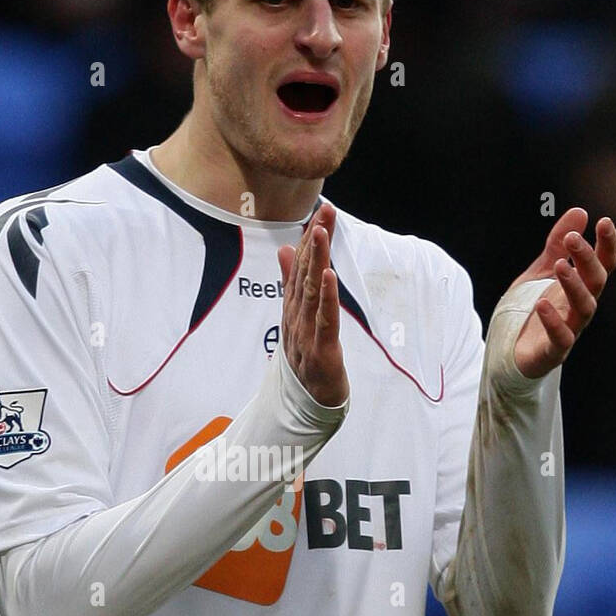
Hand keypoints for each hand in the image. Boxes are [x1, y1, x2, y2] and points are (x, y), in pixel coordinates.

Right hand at [278, 202, 349, 406]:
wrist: (311, 403)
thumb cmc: (306, 357)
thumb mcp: (297, 317)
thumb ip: (291, 282)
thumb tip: (285, 249)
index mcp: (293, 308)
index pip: (300, 268)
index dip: (309, 239)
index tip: (321, 212)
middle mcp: (296, 317)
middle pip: (305, 274)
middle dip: (314, 242)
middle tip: (324, 212)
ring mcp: (306, 333)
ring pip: (312, 292)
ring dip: (316, 261)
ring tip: (321, 234)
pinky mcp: (321, 351)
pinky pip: (324, 321)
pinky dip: (327, 298)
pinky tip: (330, 276)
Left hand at [511, 207, 615, 378]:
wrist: (512, 350)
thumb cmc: (532, 308)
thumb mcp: (542, 270)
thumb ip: (558, 244)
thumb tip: (580, 211)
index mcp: (582, 287)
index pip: (604, 263)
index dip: (607, 244)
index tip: (604, 221)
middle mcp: (581, 307)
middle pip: (596, 281)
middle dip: (587, 258)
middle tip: (572, 239)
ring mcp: (571, 329)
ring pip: (584, 307)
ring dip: (574, 285)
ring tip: (561, 265)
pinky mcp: (554, 351)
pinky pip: (560, 338)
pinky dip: (553, 322)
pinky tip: (542, 304)